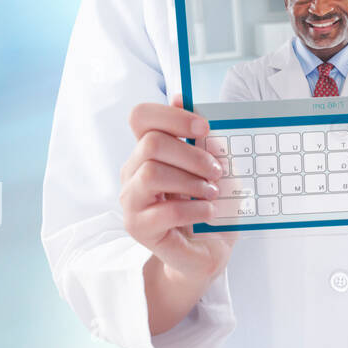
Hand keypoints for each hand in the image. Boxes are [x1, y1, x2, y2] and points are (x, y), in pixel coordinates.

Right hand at [121, 93, 237, 281]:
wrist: (209, 249)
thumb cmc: (210, 204)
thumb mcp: (214, 166)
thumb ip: (200, 137)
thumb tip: (181, 98)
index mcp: (149, 151)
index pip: (141, 117)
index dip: (172, 116)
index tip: (203, 128)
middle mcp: (133, 172)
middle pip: (151, 143)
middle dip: (191, 154)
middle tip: (215, 171)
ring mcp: (132, 200)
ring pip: (151, 173)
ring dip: (191, 182)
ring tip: (211, 193)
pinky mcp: (138, 228)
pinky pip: (165, 210)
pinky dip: (195, 209)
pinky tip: (208, 213)